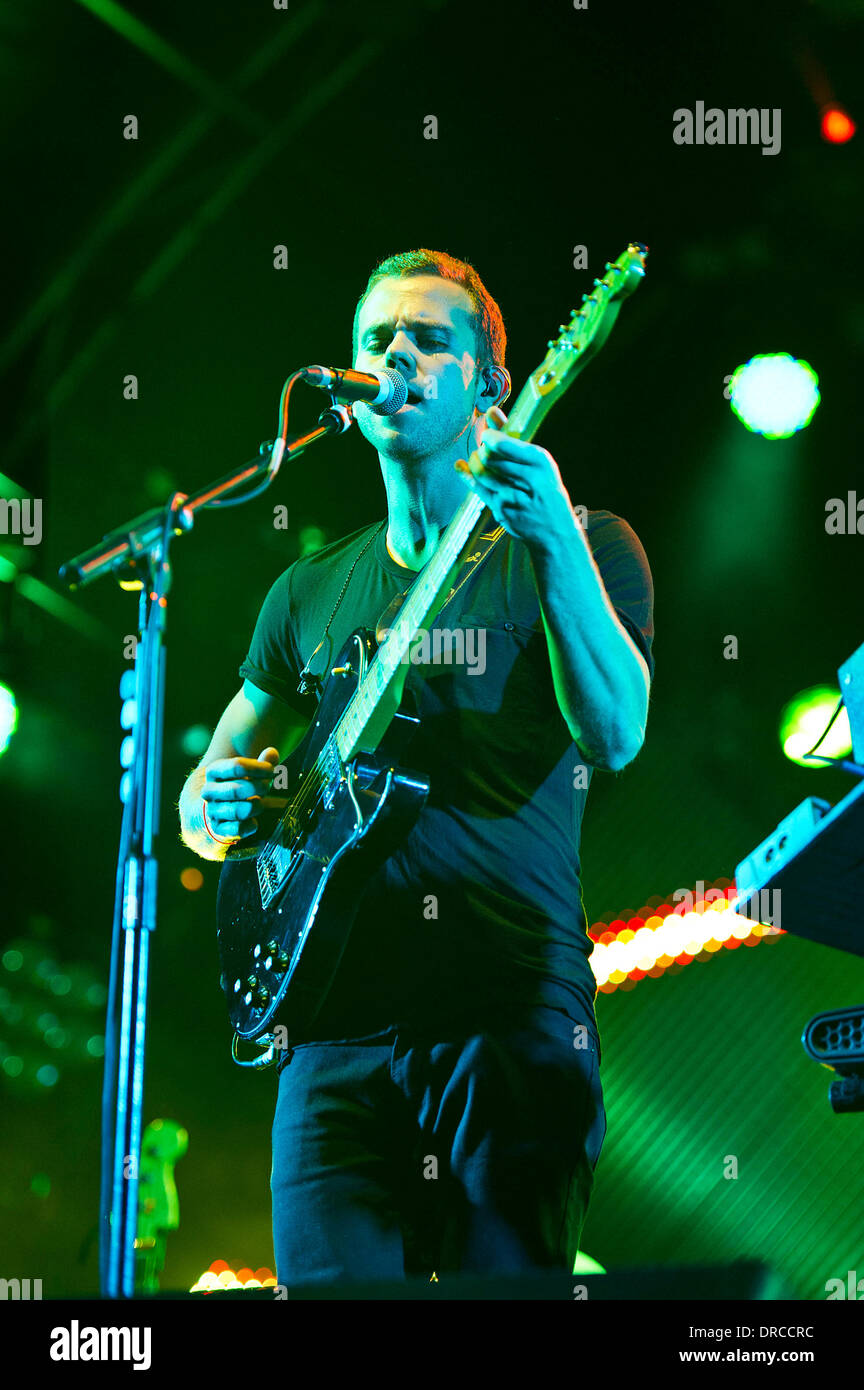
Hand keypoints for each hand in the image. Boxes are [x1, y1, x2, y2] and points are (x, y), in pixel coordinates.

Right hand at [201, 746, 288, 840]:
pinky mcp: (218, 829)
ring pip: (239, 811)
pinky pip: (238, 829)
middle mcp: (208, 791)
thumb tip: (272, 752)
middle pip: (237, 789)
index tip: (271, 770)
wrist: (217, 810)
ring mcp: (212, 811)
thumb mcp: (249, 771)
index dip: (258, 768)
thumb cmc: (239, 785)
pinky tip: (254, 820)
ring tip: (260, 802)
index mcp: (214, 771)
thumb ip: (262, 762)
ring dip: (256, 806)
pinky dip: (251, 825)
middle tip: (267, 787)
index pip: (237, 766)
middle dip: (259, 788)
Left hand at [455, 406, 577, 551]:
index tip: (487, 435)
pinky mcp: (502, 511)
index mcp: (540, 460)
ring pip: (482, 472)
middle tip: (485, 450)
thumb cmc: (544, 489)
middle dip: (483, 450)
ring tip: (478, 459)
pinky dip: (467, 475)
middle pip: (490, 456)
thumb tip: (492, 412)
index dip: (489, 436)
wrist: (554, 529)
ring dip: (475, 462)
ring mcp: (514, 496)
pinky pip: (478, 489)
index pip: (503, 443)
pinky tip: (461, 466)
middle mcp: (529, 478)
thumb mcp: (538, 462)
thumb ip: (513, 436)